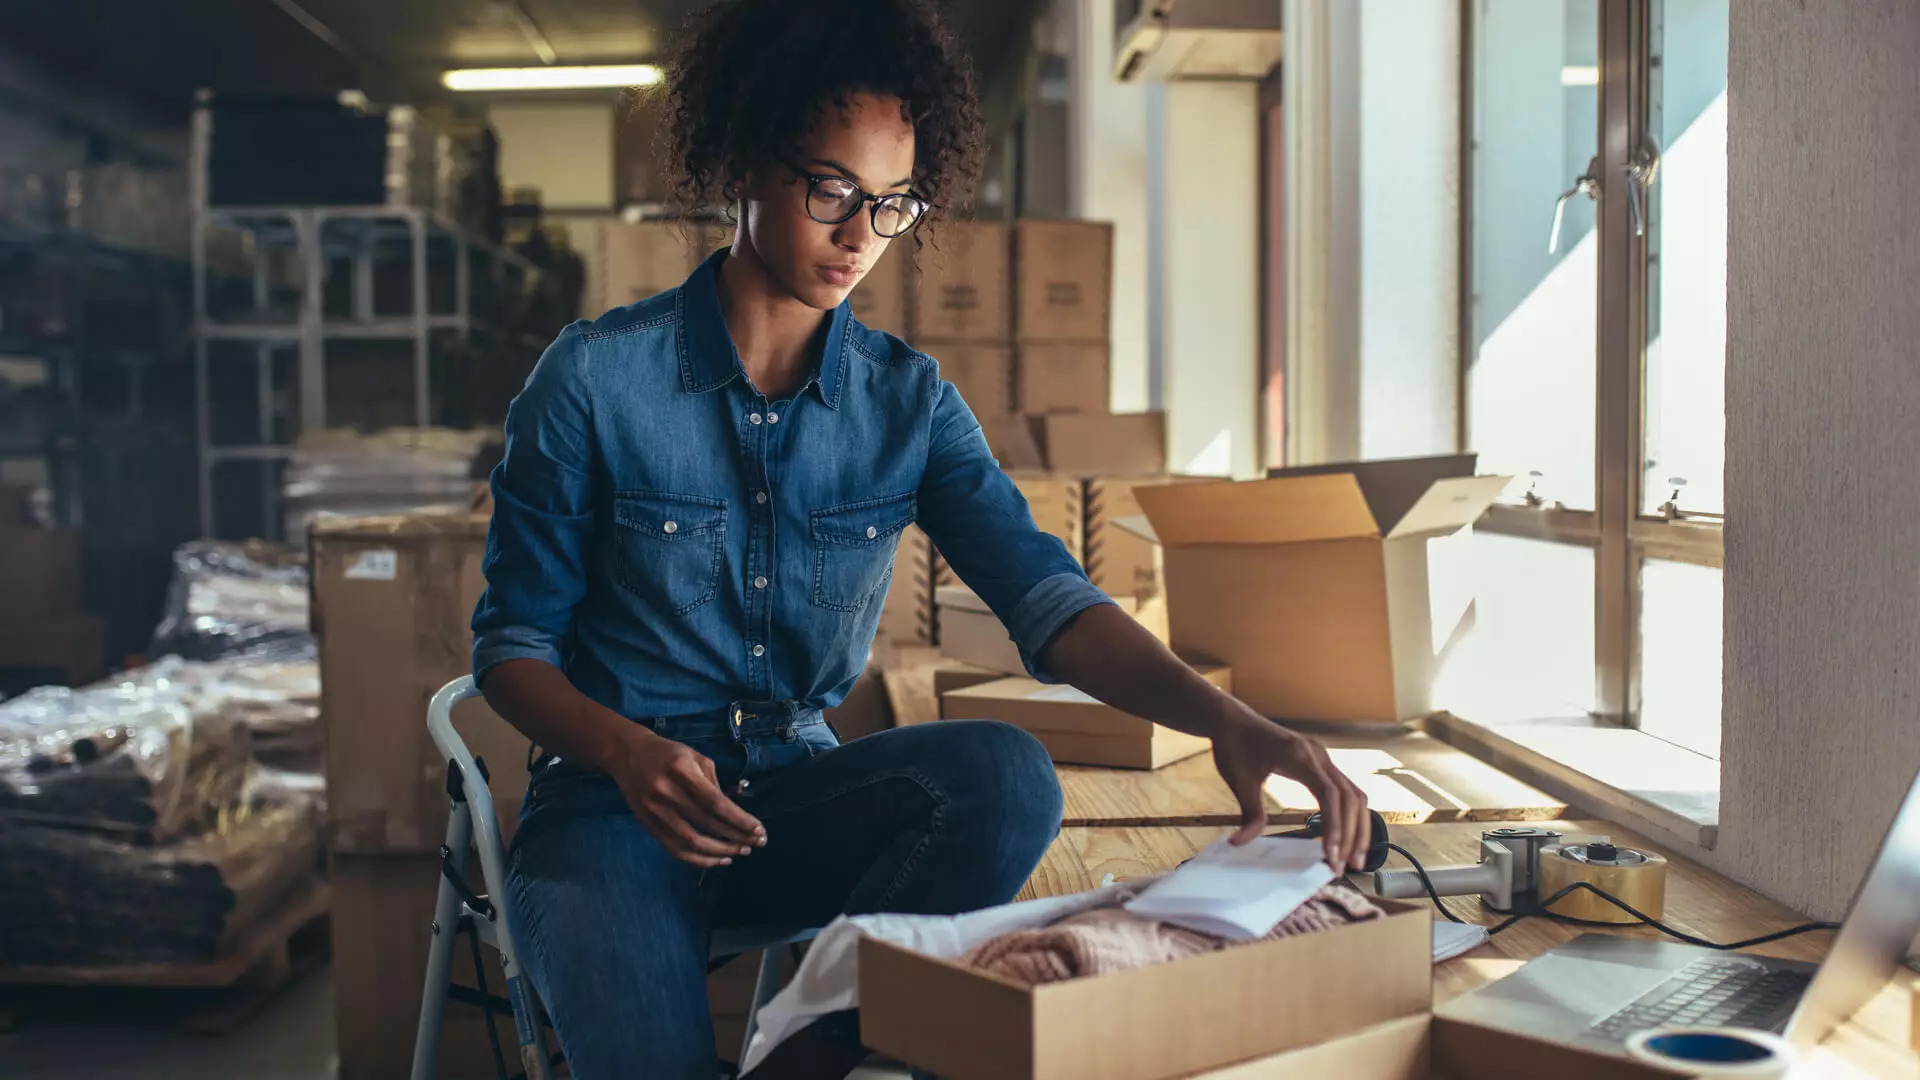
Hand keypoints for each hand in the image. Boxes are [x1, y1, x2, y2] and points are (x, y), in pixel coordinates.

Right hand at [609, 726, 765, 866]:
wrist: (627, 754)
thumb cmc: (668, 754)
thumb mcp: (695, 757)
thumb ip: (714, 783)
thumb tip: (736, 813)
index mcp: (682, 770)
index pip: (716, 802)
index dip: (739, 820)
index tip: (759, 830)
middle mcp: (667, 792)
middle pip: (707, 823)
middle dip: (736, 836)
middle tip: (757, 842)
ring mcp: (655, 812)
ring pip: (692, 842)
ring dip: (720, 851)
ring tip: (740, 851)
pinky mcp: (648, 825)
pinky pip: (675, 850)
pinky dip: (699, 860)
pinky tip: (718, 859)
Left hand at [1209, 710, 1369, 871]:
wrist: (1233, 721)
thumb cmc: (1235, 747)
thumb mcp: (1237, 780)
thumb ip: (1248, 812)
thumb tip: (1240, 843)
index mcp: (1299, 756)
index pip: (1330, 794)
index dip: (1335, 826)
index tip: (1330, 855)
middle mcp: (1318, 755)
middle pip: (1350, 797)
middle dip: (1352, 833)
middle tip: (1347, 866)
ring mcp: (1323, 758)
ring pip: (1354, 794)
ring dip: (1358, 827)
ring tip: (1352, 858)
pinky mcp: (1321, 764)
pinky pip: (1346, 790)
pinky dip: (1351, 815)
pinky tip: (1346, 836)